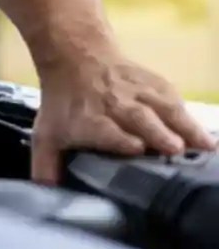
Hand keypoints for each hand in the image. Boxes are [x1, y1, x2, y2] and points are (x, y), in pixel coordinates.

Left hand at [30, 53, 216, 183]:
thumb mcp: (47, 132)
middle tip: (174, 148)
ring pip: (162, 106)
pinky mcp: (153, 83)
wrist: (76, 56)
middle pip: (138, 117)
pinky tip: (201, 130)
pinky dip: (187, 111)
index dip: (120, 139)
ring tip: (204, 144)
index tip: (136, 147)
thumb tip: (46, 193)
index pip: (106, 130)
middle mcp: (114, 105)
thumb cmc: (64, 102)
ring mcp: (136, 92)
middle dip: (156, 132)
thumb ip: (45, 165)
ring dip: (183, 124)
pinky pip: (172, 96)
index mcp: (89, 120)